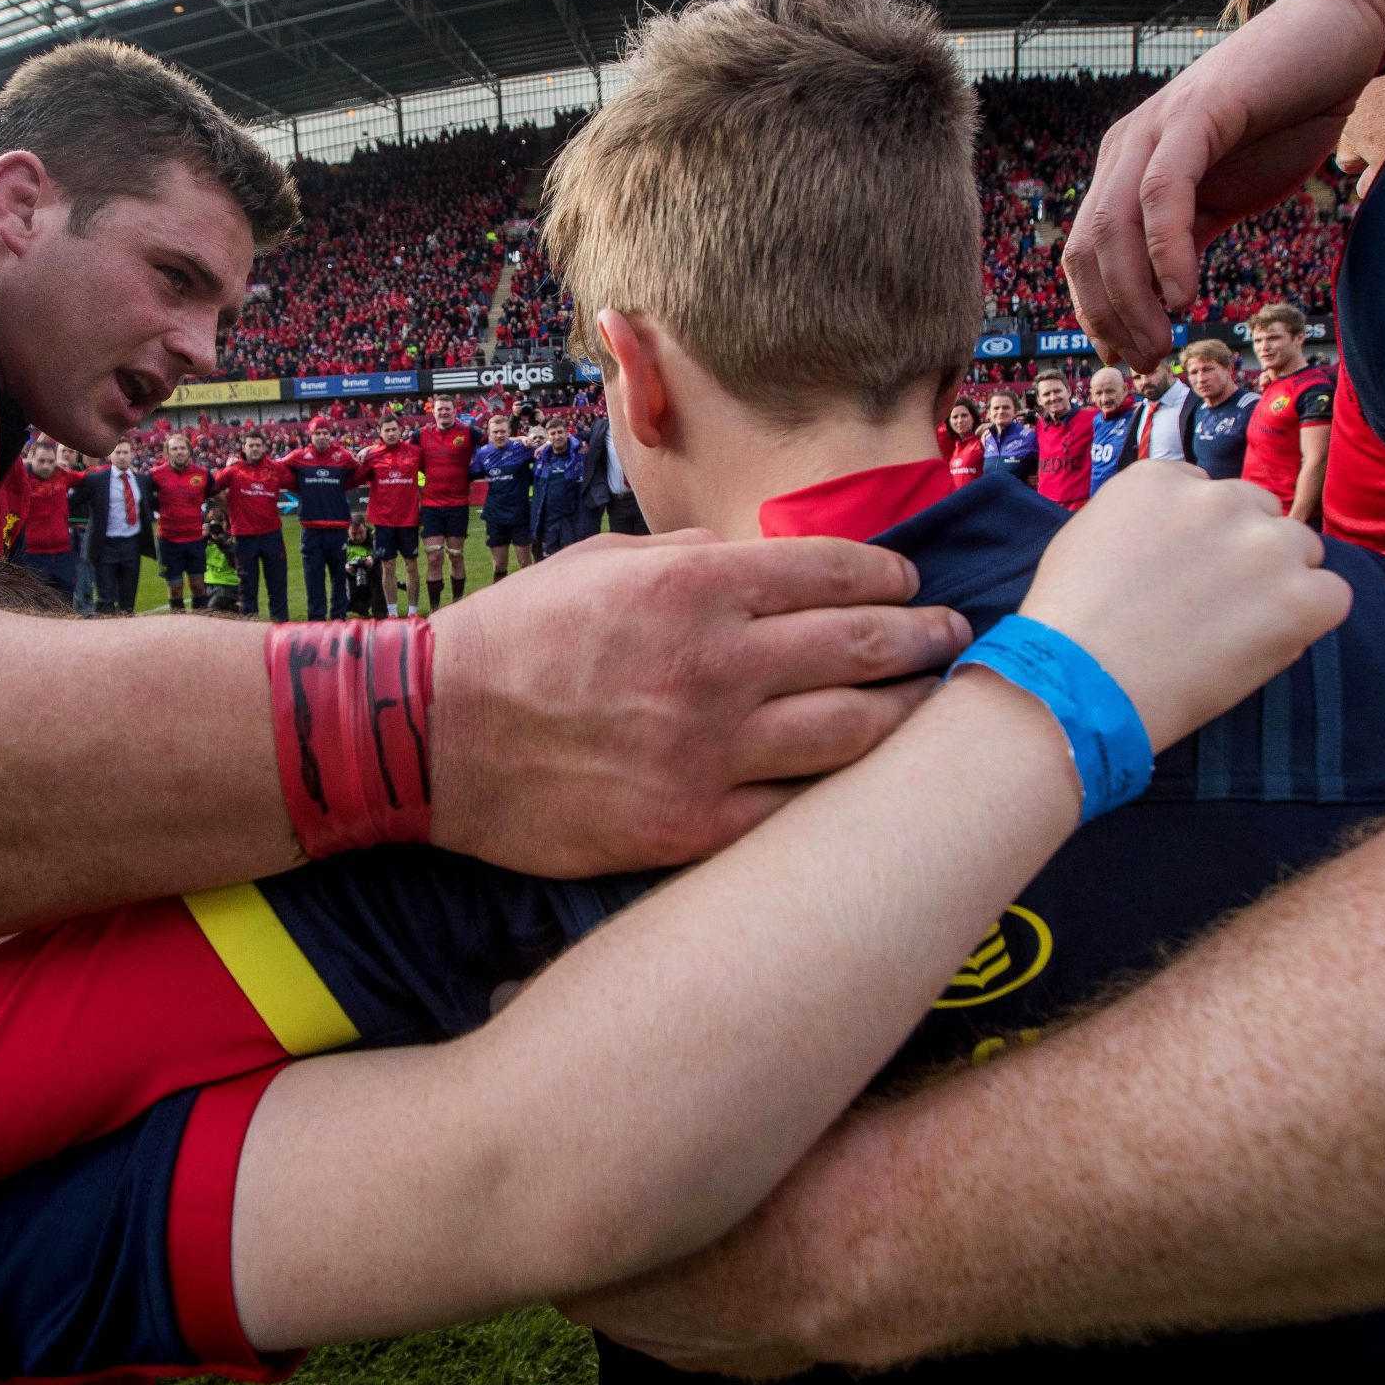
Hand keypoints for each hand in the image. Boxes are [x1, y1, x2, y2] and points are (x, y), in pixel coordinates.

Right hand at [428, 530, 971, 875]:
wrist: (430, 734)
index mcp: (696, 587)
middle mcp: (717, 664)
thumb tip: (768, 559)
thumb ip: (694, 559)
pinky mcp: (692, 825)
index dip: (890, 574)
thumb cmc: (515, 638)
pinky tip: (872, 782)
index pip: (836, 569)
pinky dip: (845, 791)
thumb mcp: (603, 565)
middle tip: (954, 638)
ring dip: (910, 713)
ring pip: (855, 731)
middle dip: (925, 637)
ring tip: (937, 706)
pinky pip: (799, 808)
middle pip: (866, 646)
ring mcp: (710, 751)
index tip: (909, 582)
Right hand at [1018, 461, 1349, 748]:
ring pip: (1301, 550)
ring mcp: (1263, 544)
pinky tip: (1265, 645)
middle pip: (1260, 514)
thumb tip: (1180, 538)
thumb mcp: (1089, 538)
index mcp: (1161, 479)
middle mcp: (1218, 498)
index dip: (1200, 539)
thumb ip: (1145, 521)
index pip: (1208, 494)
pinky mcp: (1300, 595)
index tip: (1184, 575)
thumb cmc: (1069, 623)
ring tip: (1236, 631)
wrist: (1079, 684)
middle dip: (1245, 553)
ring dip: (1280, 582)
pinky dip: (1308, 620)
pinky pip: (1331, 595)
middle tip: (1214, 605)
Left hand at [1062, 0, 1384, 366]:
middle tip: (1149, 364)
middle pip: (1087, 250)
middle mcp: (1127, 148)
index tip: (1132, 360)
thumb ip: (1188, 238)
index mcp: (1126, 170)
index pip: (1087, 256)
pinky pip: (1161, 193)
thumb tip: (1163, 301)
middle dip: (1111, 318)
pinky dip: (1164, 250)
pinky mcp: (1196, 113)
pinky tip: (1183, 294)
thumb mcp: (1227, 196)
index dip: (1100, 315)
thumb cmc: (1287, 118)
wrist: (1340, 36)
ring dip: (1132, 298)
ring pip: (1113, 227)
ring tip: (1164, 342)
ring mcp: (1156, 128)